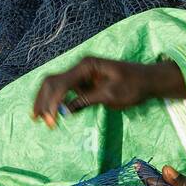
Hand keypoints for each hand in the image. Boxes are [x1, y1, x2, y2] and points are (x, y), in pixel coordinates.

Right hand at [32, 57, 185, 127]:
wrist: (148, 80)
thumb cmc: (133, 85)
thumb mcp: (111, 95)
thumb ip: (87, 100)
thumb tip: (66, 110)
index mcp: (86, 65)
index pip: (61, 83)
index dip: (53, 102)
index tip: (51, 120)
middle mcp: (80, 67)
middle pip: (52, 82)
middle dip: (43, 100)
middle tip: (37, 120)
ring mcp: (81, 74)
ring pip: (55, 86)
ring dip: (46, 101)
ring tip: (38, 118)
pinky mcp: (85, 83)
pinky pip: (65, 91)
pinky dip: (56, 101)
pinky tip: (51, 113)